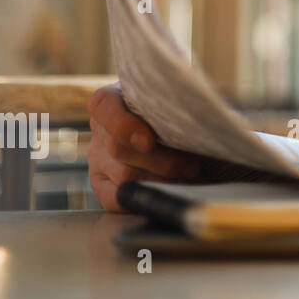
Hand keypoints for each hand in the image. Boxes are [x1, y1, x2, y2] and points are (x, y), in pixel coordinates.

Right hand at [87, 83, 206, 211]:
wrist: (173, 127)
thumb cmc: (175, 108)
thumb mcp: (172, 98)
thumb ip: (174, 103)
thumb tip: (200, 118)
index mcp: (111, 99)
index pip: (104, 106)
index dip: (123, 125)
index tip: (148, 142)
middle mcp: (101, 130)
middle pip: (120, 150)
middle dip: (163, 161)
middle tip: (194, 165)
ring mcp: (98, 159)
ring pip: (125, 176)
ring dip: (163, 181)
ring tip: (192, 179)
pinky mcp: (102, 185)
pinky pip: (116, 200)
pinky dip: (147, 198)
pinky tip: (174, 193)